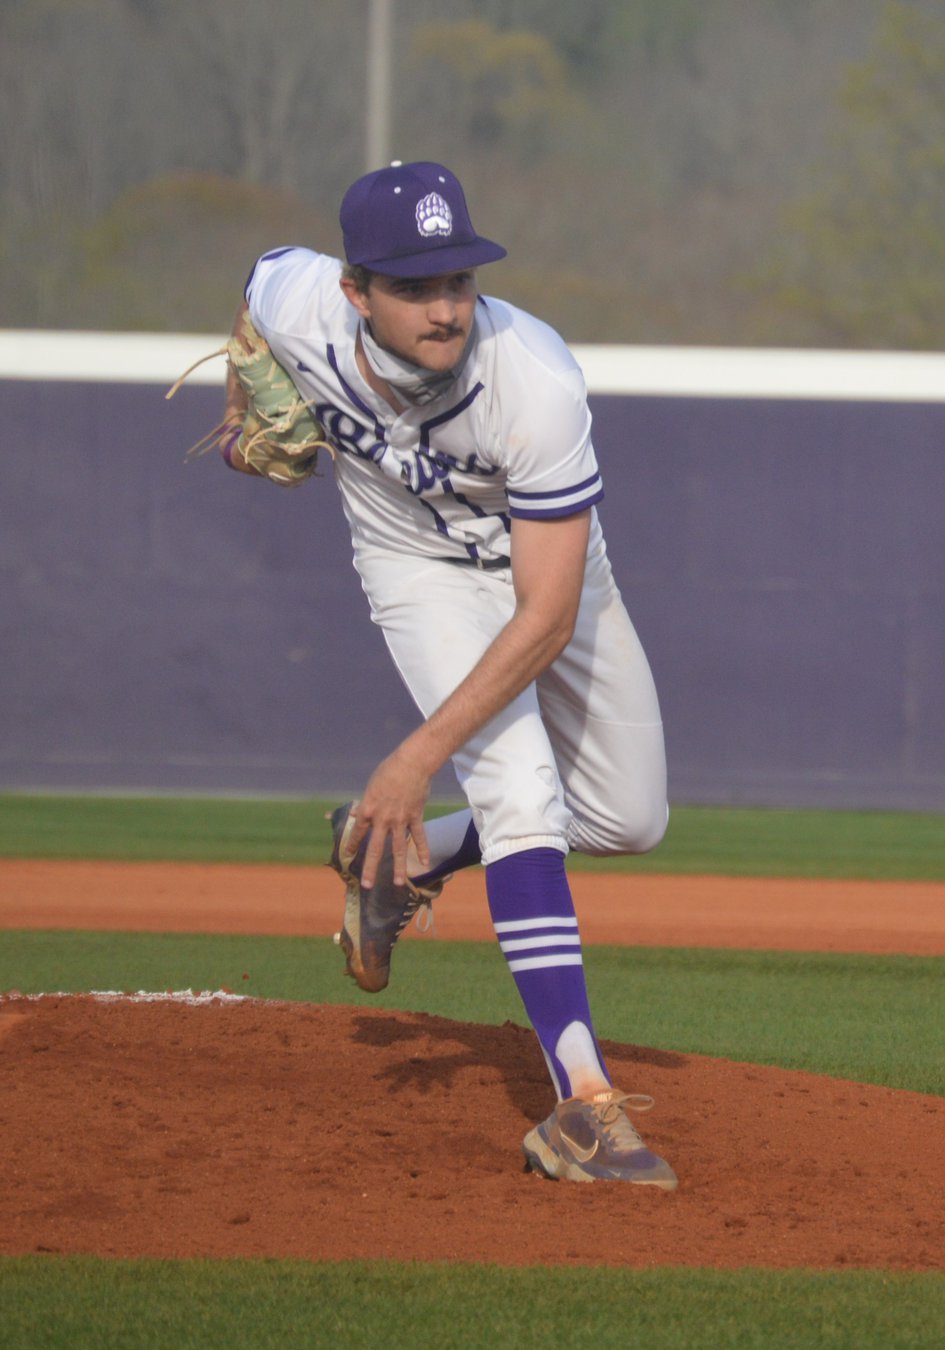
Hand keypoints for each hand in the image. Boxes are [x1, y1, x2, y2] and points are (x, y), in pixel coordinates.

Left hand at [348, 747, 431, 887]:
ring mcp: (400, 820)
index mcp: (368, 809)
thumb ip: (363, 804)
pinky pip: (419, 836)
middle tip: (367, 885)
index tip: (348, 855)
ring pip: (399, 848)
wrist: (412, 764)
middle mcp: (382, 818)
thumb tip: (352, 814)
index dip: (353, 844)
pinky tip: (425, 863)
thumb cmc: (389, 771)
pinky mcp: (415, 817)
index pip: (358, 832)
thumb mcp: (371, 787)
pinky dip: (423, 849)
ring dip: (399, 867)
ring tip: (399, 884)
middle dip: (371, 868)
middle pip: (376, 848)